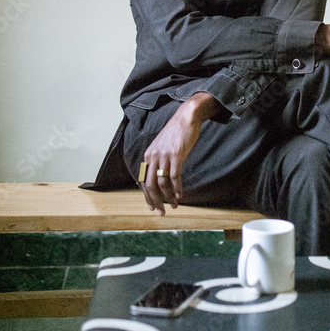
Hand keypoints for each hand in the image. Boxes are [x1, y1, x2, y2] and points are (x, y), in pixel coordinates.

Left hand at [140, 93, 222, 214]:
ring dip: (168, 197)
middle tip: (162, 213)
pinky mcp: (177, 155)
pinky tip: (180, 196)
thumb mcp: (162, 146)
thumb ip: (158, 160)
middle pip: (150, 185)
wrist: (186, 117)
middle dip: (156, 201)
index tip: (153, 207)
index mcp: (148, 155)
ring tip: (175, 205)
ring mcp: (165, 155)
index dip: (147, 196)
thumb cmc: (175, 133)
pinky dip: (177, 189)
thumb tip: (158, 178)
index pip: (143, 181)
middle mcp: (154, 156)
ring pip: (162, 183)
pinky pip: (174, 176)